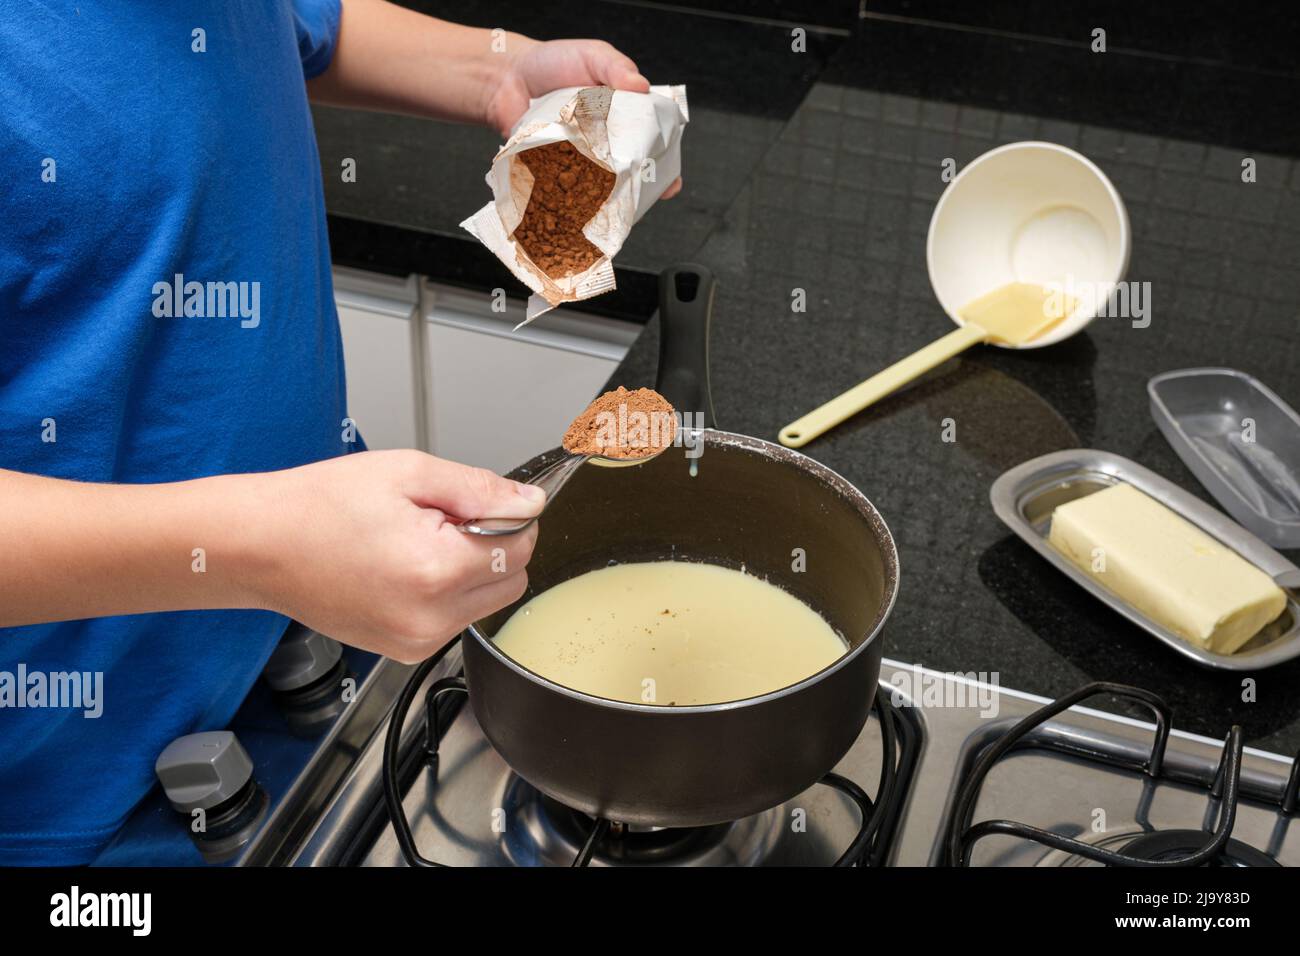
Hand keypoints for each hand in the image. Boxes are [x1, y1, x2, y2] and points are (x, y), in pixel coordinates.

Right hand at [251, 450, 543, 663]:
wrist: (261, 546)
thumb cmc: (320, 506)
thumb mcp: (408, 474)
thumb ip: (480, 490)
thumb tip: (530, 504)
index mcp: (436, 570)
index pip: (521, 547)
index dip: (508, 518)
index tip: (476, 503)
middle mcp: (431, 617)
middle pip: (512, 581)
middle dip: (493, 546)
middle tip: (443, 521)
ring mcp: (417, 641)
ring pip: (487, 603)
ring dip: (471, 571)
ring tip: (417, 544)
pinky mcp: (405, 650)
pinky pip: (455, 619)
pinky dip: (446, 593)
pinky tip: (405, 568)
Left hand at [487, 37, 682, 197]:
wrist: (507, 78)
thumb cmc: (553, 63)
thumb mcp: (593, 55)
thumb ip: (616, 67)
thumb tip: (640, 85)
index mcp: (623, 114)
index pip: (651, 140)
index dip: (664, 161)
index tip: (671, 179)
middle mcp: (605, 140)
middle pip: (630, 170)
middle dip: (639, 187)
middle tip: (641, 193)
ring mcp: (581, 157)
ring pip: (602, 184)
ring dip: (607, 196)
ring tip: (613, 202)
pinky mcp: (556, 167)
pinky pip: (569, 186)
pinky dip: (574, 195)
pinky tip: (580, 201)